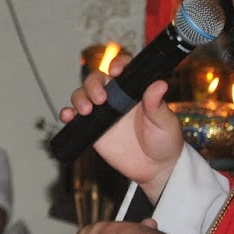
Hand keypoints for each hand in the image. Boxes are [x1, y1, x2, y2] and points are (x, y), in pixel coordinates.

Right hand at [60, 56, 185, 197]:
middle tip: (100, 98)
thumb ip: (157, 104)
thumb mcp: (165, 122)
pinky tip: (68, 117)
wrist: (155, 169)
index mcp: (135, 90)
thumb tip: (159, 84)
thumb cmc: (165, 141)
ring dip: (80, 98)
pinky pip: (75, 117)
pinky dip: (68, 114)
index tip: (115, 71)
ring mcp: (103, 112)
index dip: (117, 65)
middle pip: (97, 79)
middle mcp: (117, 97)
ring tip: (86, 110)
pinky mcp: (93, 128)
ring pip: (83, 95)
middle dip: (93, 84)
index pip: (123, 69)